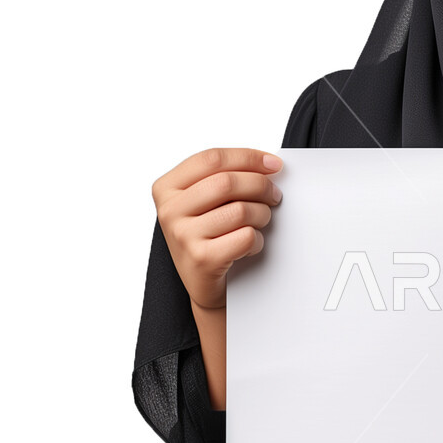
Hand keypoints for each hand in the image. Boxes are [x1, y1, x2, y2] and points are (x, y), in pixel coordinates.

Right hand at [152, 148, 283, 309]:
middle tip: (275, 195)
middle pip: (227, 182)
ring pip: (241, 210)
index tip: (273, 164)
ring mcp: (183, 235)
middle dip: (261, 186)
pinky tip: (251, 245)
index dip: (248, 157)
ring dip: (262, 214)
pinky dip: (258, 239)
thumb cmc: (210, 238)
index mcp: (167, 188)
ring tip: (261, 221)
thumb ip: (224, 179)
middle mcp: (170, 210)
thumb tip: (267, 164)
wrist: (205, 285)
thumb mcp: (204, 203)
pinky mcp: (202, 258)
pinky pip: (246, 236)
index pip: (211, 159)